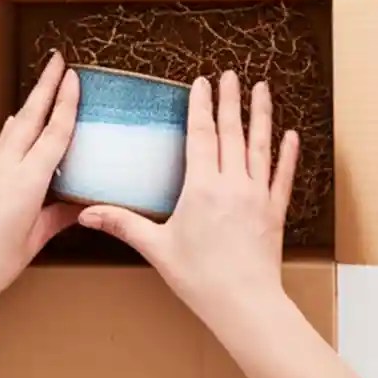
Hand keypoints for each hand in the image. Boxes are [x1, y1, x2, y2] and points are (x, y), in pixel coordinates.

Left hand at [0, 52, 80, 313]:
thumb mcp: (34, 241)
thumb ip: (58, 217)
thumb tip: (82, 207)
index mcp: (26, 183)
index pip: (53, 134)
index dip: (66, 103)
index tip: (74, 77)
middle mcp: (4, 170)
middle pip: (30, 117)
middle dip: (45, 86)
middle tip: (58, 61)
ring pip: (14, 129)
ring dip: (31, 105)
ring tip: (43, 87)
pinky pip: (3, 146)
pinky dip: (16, 130)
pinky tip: (17, 127)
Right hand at [78, 70, 298, 327]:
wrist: (244, 303)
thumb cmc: (200, 278)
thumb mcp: (157, 248)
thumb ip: (123, 224)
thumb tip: (87, 213)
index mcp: (202, 188)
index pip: (201, 136)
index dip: (200, 107)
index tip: (201, 83)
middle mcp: (233, 184)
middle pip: (231, 132)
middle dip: (230, 100)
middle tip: (230, 74)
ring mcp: (257, 196)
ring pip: (260, 146)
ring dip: (261, 115)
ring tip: (262, 88)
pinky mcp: (275, 212)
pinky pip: (283, 176)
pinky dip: (287, 154)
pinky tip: (290, 135)